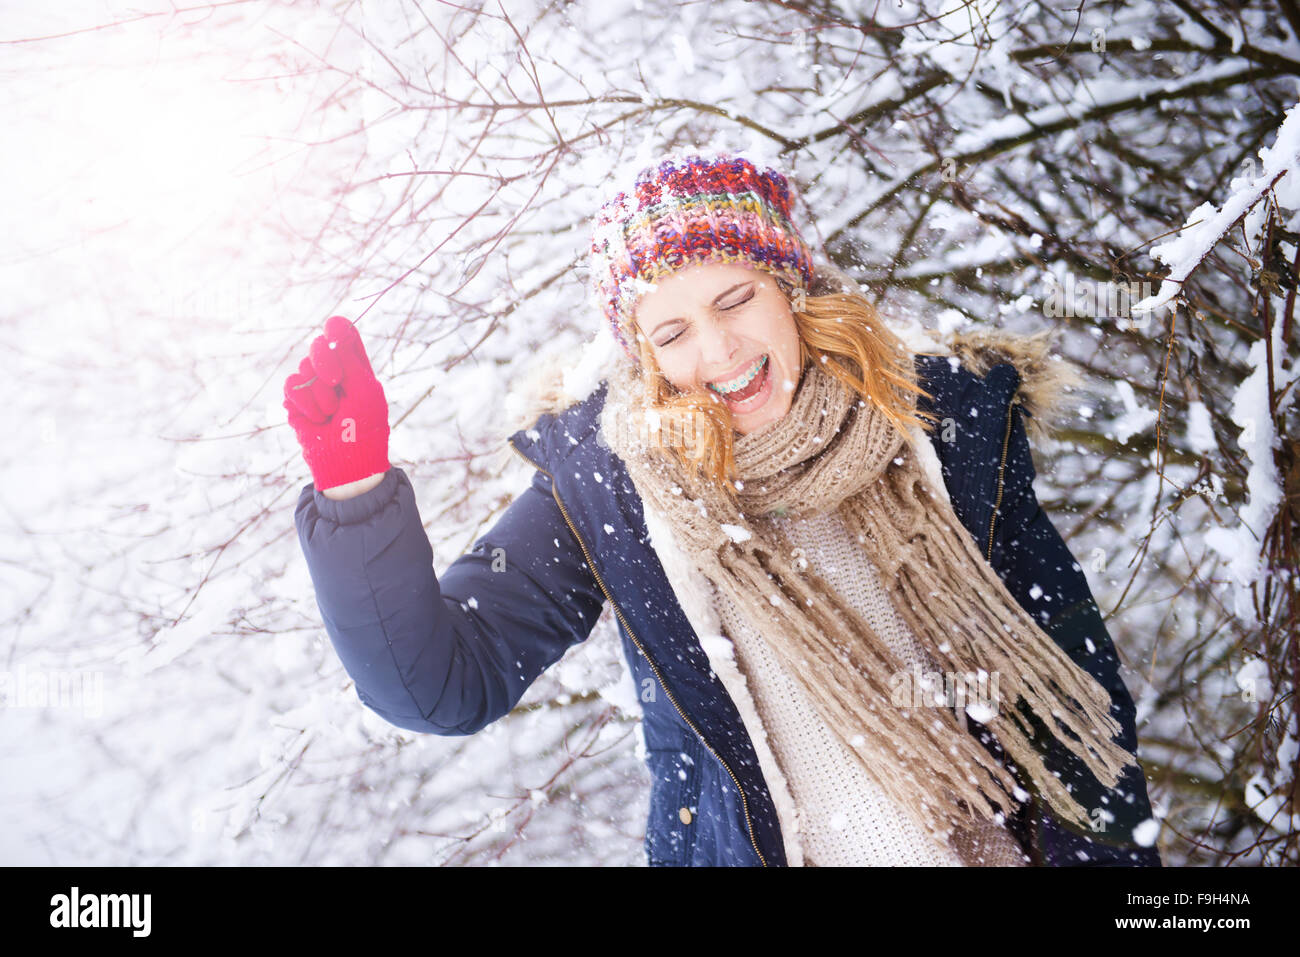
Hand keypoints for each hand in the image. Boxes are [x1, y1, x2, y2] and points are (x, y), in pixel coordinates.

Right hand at [284, 316, 390, 490]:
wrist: (346, 462)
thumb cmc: (364, 428)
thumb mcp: (364, 391)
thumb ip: (350, 359)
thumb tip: (335, 329)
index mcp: (356, 368)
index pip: (343, 336)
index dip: (337, 329)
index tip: (335, 330)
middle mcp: (334, 373)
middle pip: (318, 344)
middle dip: (324, 360)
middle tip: (336, 381)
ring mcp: (313, 387)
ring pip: (303, 367)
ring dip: (320, 393)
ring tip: (332, 413)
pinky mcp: (296, 402)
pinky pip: (291, 386)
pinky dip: (305, 403)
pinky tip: (317, 419)